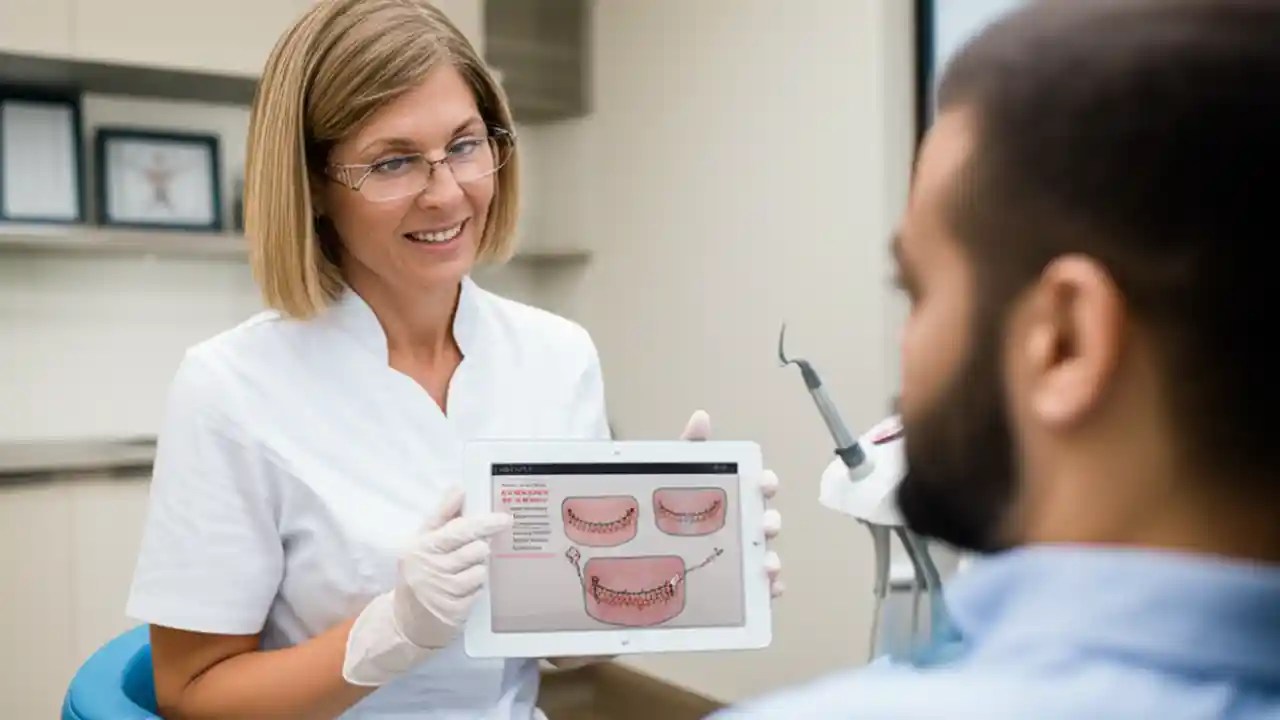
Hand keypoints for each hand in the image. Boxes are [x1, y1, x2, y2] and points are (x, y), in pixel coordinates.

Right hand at [343, 488, 511, 685]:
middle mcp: (430, 567)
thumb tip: (458, 488)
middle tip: (480, 547)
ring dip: (478, 568)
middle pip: (475, 548)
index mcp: (422, 546)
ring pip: (480, 569)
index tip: (504, 519)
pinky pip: (479, 589)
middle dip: (481, 546)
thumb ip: (441, 515)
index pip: (459, 530)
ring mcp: (442, 590)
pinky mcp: (454, 610)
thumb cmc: (419, 574)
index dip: (485, 523)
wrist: (406, 622)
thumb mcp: (421, 542)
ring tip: (463, 571)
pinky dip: (475, 587)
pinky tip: (463, 589)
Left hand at [680, 410, 782, 597]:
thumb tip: (701, 417)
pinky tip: (768, 592)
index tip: (766, 482)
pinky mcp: (731, 587)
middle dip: (770, 524)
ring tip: (766, 565)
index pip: (756, 488)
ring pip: (763, 558)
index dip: (765, 484)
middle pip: (764, 524)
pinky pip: (756, 591)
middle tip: (765, 525)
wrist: (634, 547)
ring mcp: (737, 558)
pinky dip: (767, 591)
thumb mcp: (672, 475)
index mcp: (730, 499)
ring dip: (772, 560)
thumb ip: (689, 449)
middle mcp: (739, 528)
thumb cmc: (663, 505)